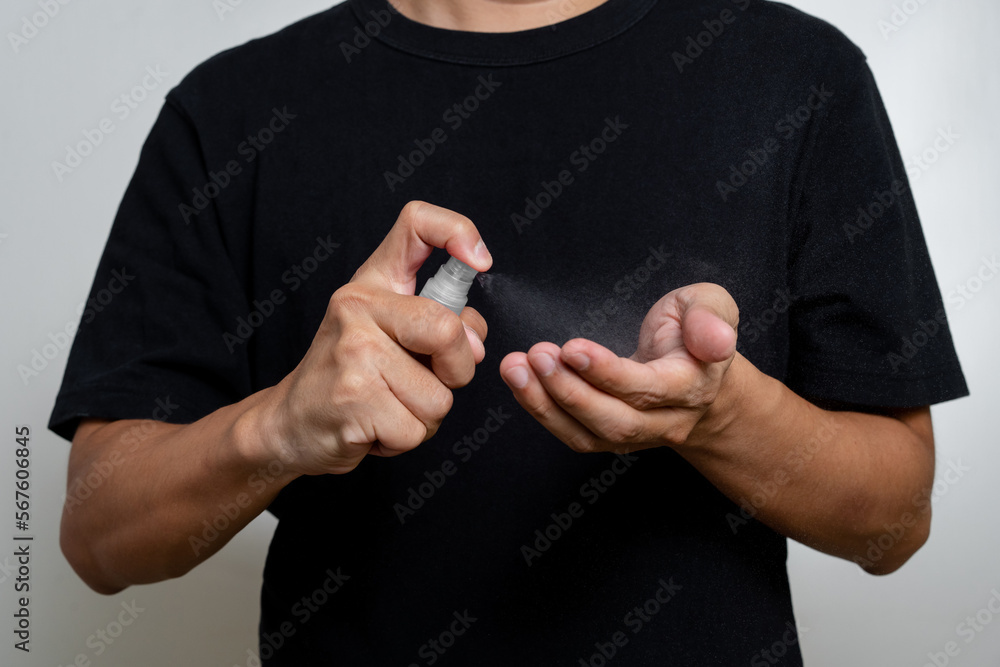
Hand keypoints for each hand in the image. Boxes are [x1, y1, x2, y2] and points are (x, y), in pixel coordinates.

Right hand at [256, 201, 492, 474]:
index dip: (458, 230)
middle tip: (428, 378)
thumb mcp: (387, 331)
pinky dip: (405, 439)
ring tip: (389, 404)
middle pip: (448, 331)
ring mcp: (353, 353)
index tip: (480, 262)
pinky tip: (376, 426)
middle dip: (457, 370)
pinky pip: (418, 430)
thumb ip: (441, 323)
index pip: (416, 223)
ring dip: (425, 415)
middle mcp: (358, 307)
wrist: (290, 422)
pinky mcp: (353, 401)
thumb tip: (474, 343)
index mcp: (372, 283)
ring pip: (439, 397)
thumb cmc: (349, 375)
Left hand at [499, 283, 738, 453]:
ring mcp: (637, 436)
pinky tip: (519, 380)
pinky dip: (541, 410)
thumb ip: (710, 318)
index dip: (607, 373)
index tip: (572, 348)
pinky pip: (573, 435)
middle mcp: (667, 420)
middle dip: (569, 392)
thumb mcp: (711, 304)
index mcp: (693, 386)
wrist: (698, 371)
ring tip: (515, 368)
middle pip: (615, 422)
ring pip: (589, 436)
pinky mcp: (610, 437)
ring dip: (546, 404)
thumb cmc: (696, 329)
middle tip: (536, 356)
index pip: (647, 389)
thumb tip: (716, 340)